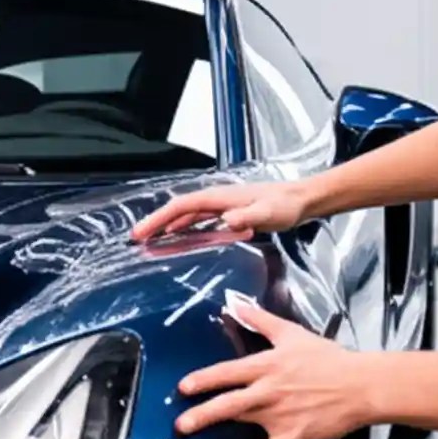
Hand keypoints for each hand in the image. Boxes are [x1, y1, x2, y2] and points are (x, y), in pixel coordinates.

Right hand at [132, 181, 311, 240]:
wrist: (301, 200)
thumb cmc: (285, 205)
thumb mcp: (268, 212)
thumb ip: (248, 216)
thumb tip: (226, 220)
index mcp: (218, 197)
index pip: (180, 206)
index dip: (158, 218)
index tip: (141, 232)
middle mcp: (215, 199)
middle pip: (177, 210)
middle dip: (155, 222)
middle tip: (136, 239)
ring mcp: (219, 206)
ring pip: (184, 215)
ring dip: (166, 226)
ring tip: (149, 241)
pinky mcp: (226, 213)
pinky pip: (196, 220)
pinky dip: (182, 228)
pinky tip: (177, 238)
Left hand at [175, 304, 374, 438]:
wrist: (362, 385)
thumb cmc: (329, 360)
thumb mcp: (291, 333)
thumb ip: (260, 319)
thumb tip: (236, 304)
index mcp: (267, 365)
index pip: (228, 372)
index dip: (204, 379)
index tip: (183, 386)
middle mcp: (269, 390)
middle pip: (229, 401)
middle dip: (202, 411)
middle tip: (180, 422)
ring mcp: (281, 414)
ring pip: (242, 421)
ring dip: (215, 428)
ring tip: (189, 437)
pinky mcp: (293, 434)